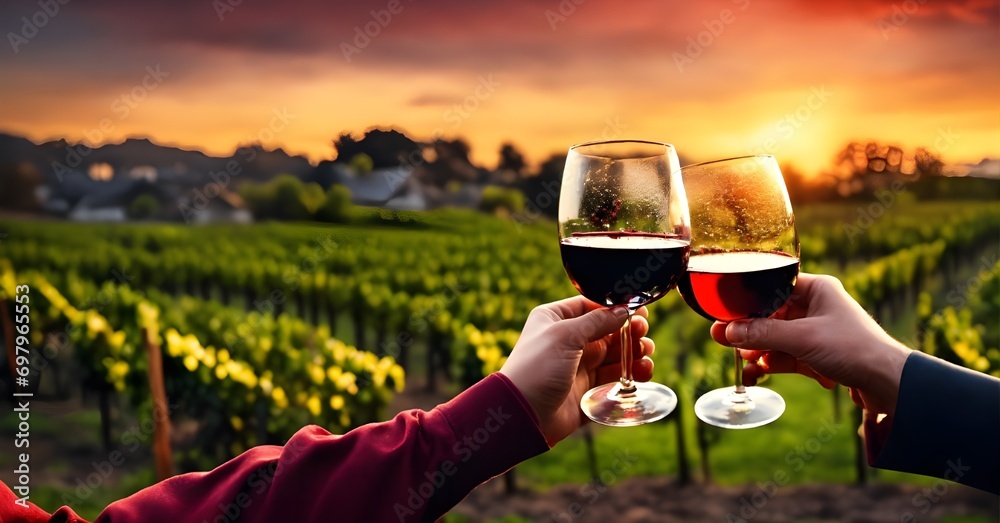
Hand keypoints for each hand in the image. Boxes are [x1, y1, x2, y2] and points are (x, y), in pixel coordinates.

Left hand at [499, 297, 654, 445]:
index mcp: (555, 320)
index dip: (615, 308)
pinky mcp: (586, 391)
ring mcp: (577, 367)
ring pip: (613, 356)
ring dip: (632, 353)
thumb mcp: (565, 335)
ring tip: (646, 353)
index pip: (590, 306)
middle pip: (607, 331)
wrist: (523, 414)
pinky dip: (630, 375)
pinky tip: (643, 371)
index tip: (638, 310)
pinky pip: (613, 379)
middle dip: (628, 331)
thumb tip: (624, 310)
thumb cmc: (536, 367)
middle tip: (643, 334)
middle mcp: (567, 341)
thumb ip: (597, 321)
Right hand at [709, 273, 910, 416]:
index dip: (748, 300)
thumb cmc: (854, 349)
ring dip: (761, 349)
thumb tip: (728, 332)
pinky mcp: (821, 355)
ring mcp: (819, 332)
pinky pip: (790, 355)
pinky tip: (761, 371)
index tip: (725, 314)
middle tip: (723, 339)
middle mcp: (818, 307)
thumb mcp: (802, 339)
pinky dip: (776, 362)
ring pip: (779, 337)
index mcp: (818, 289)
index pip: (773, 287)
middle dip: (750, 330)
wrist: (890, 384)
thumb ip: (763, 334)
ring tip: (744, 361)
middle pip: (772, 314)